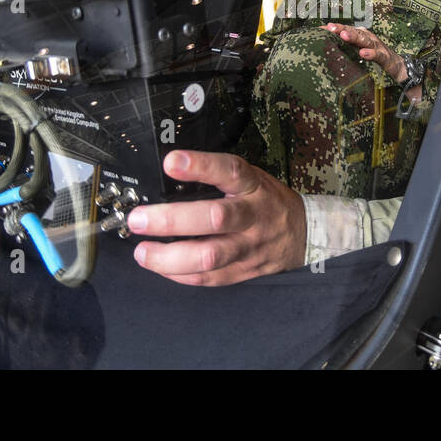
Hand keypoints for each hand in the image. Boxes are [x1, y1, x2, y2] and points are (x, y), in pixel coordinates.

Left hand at [127, 150, 306, 285]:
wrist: (302, 234)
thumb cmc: (265, 200)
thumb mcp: (250, 178)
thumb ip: (217, 178)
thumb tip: (168, 175)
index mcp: (253, 186)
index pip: (229, 171)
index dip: (200, 166)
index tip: (170, 162)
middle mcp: (252, 216)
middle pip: (214, 219)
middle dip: (171, 220)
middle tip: (138, 219)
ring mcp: (248, 247)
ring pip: (209, 256)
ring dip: (169, 257)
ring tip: (142, 251)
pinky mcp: (243, 271)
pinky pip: (208, 278)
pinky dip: (179, 274)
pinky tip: (161, 266)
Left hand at [325, 22, 405, 81]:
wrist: (397, 67)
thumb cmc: (373, 57)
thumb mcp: (357, 51)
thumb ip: (345, 48)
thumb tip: (324, 47)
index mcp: (360, 35)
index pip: (345, 30)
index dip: (333, 29)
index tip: (320, 29)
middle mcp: (367, 37)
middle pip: (353, 31)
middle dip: (341, 29)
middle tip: (330, 28)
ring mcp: (376, 46)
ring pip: (364, 40)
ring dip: (354, 37)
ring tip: (344, 36)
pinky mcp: (384, 57)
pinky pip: (377, 54)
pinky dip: (370, 53)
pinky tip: (362, 53)